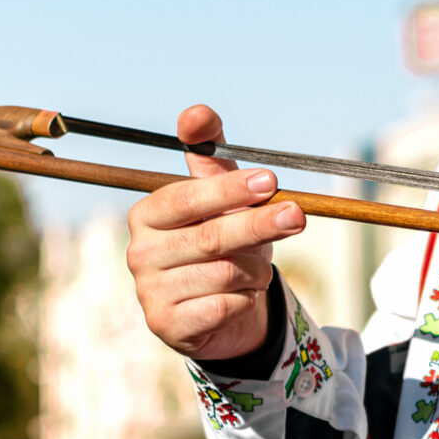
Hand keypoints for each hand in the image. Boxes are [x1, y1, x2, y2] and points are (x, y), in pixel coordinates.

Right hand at [126, 105, 305, 359]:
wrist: (220, 309)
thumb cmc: (222, 243)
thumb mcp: (222, 198)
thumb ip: (209, 155)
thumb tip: (196, 112)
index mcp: (148, 214)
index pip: (187, 198)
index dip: (229, 190)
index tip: (270, 180)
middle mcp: (140, 252)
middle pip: (210, 237)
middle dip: (259, 225)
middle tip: (297, 215)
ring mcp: (150, 292)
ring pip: (223, 275)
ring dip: (255, 270)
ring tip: (255, 269)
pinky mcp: (168, 326)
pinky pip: (224, 307)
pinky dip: (245, 299)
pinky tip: (242, 297)